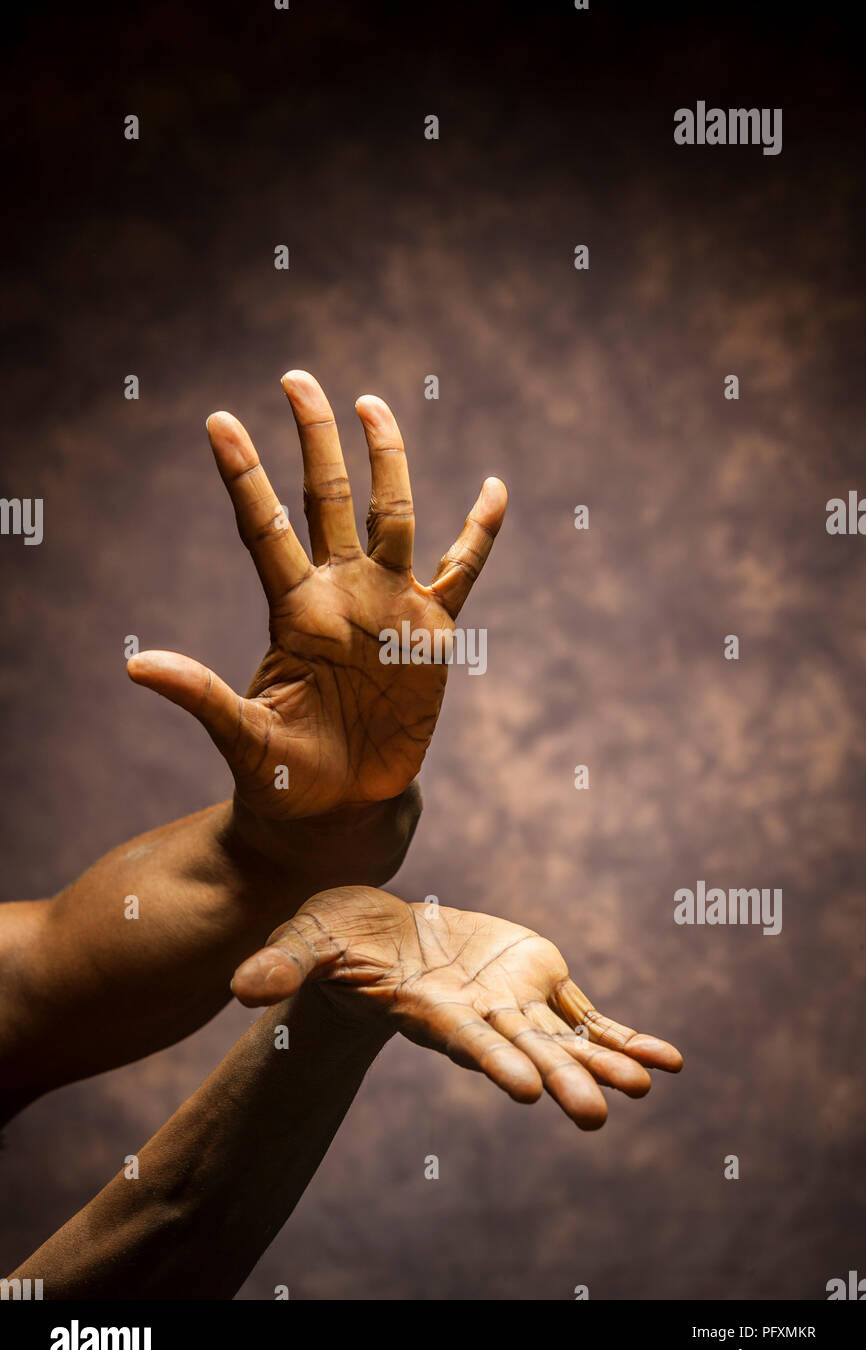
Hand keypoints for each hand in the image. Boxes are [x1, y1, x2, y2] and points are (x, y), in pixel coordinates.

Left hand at [127, 370, 505, 819]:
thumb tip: (136, 667)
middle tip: (295, 377)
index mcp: (295, 613)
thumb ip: (202, 698)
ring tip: (371, 404)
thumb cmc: (286, 778)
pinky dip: (479, 534)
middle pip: (328, 499)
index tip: (218, 421)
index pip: (264, 529)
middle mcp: (340, 595)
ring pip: (392, 514)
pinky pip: (462, 570)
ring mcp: (388, 604)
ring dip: (385, 460)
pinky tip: (493, 489)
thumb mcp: (244, 739)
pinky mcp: (432, 629)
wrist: (342, 806)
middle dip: (314, 439)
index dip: (243, 475)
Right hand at [230, 887, 682, 1130]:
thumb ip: (283, 965)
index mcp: (427, 1011)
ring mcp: (512, 1004)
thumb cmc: (334, 940)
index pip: (461, 1040)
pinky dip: (625, 1038)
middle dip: (561, 1079)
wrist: (378, 936)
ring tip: (650, 1084)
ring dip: (607, 1063)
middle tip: (598, 1114)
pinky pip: (588, 1017)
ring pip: (566, 1041)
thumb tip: (242, 989)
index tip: (522, 1090)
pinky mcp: (537, 984)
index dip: (491, 1059)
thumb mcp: (306, 940)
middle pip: (523, 1053)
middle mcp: (477, 1019)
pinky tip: (670, 1063)